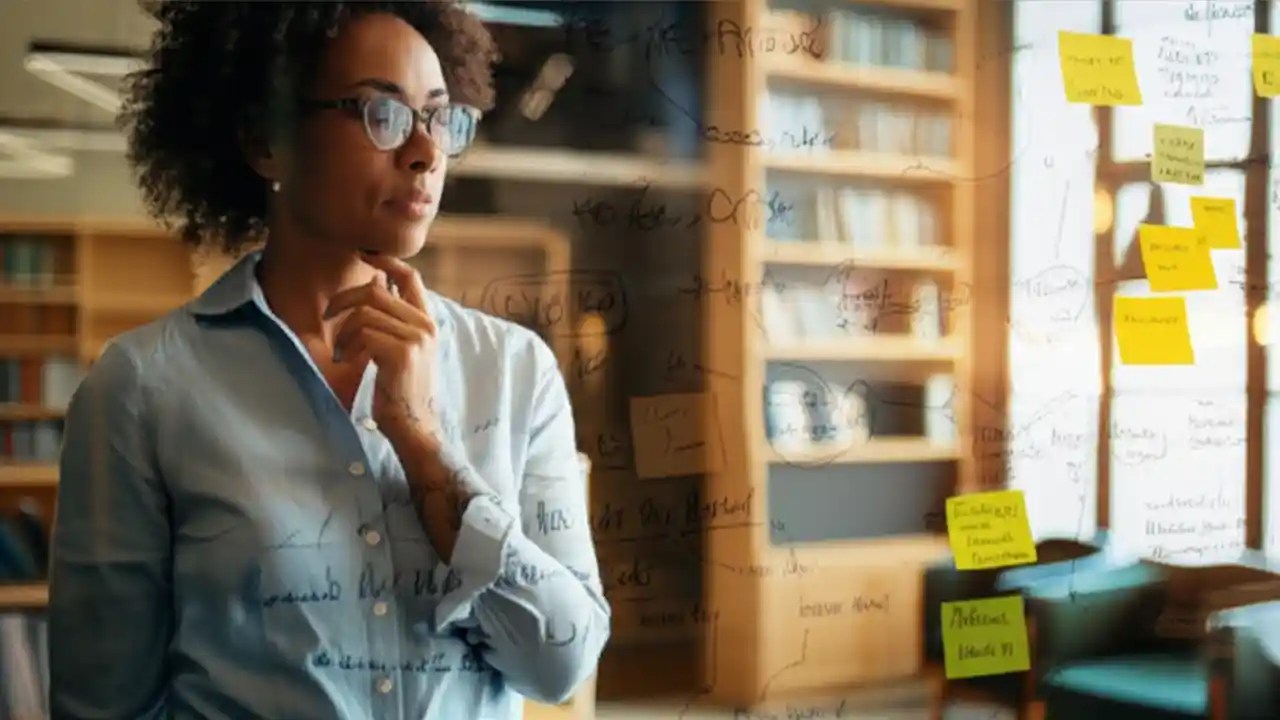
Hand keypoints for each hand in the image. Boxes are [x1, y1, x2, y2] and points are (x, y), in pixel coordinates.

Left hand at [325, 252, 439, 448]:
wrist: (414, 425)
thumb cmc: (403, 390)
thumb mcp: (406, 349)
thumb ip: (396, 320)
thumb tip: (375, 286)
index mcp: (428, 322)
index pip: (410, 277)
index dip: (385, 262)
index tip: (363, 256)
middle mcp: (425, 326)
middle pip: (376, 292)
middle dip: (344, 301)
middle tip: (328, 316)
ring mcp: (415, 339)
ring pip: (365, 314)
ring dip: (342, 331)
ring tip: (339, 350)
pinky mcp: (401, 354)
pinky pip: (363, 334)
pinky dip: (347, 346)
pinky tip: (345, 361)